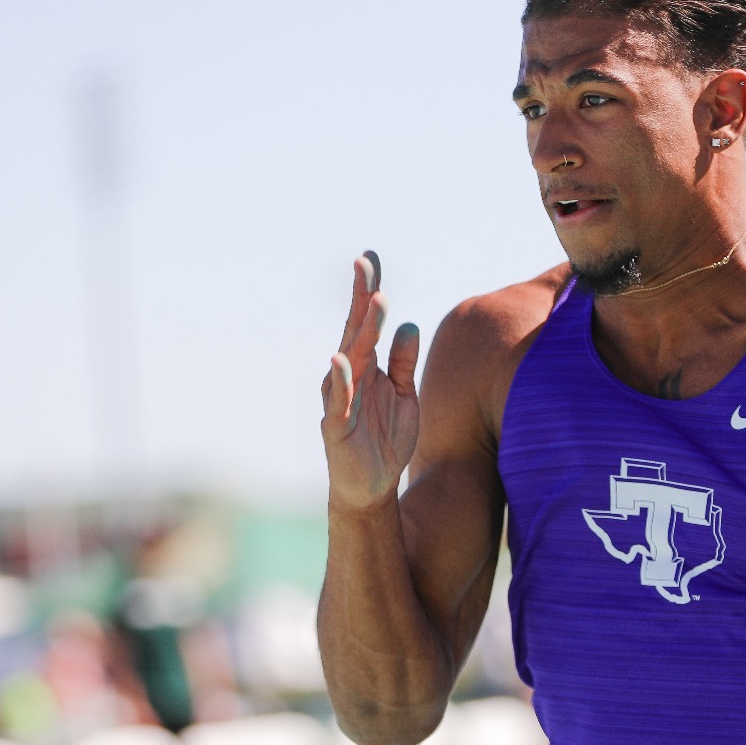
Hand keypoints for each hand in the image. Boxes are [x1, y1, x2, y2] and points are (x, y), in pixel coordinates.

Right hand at [322, 250, 421, 511]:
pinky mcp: (337, 426)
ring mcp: (340, 399)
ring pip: (351, 358)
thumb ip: (404, 363)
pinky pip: (338, 401)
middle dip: (361, 297)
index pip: (365, 321)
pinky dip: (340, 381)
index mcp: (366, 365)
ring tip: (374, 301)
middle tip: (366, 264)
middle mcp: (349, 376)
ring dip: (361, 330)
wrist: (372, 487)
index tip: (369, 256)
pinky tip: (341, 359)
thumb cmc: (386, 438)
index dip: (367, 290)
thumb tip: (408, 325)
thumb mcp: (404, 396)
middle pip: (355, 330)